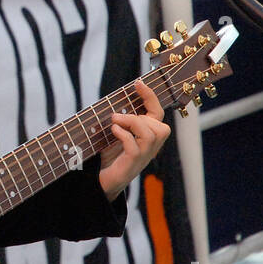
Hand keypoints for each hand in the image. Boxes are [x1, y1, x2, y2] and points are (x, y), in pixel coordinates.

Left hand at [98, 79, 171, 201]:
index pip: (157, 114)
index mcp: (148, 137)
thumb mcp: (116, 134)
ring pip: (151, 134)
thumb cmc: (110, 156)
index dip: (150, 97)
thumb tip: (116, 103)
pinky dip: (124, 135)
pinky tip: (113, 131)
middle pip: (161, 127)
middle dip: (140, 116)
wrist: (101, 180)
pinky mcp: (133, 164)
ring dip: (132, 122)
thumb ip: (122, 121)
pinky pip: (135, 146)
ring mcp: (143, 157)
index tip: (138, 83)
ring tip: (114, 121)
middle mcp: (150, 148)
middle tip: (117, 117)